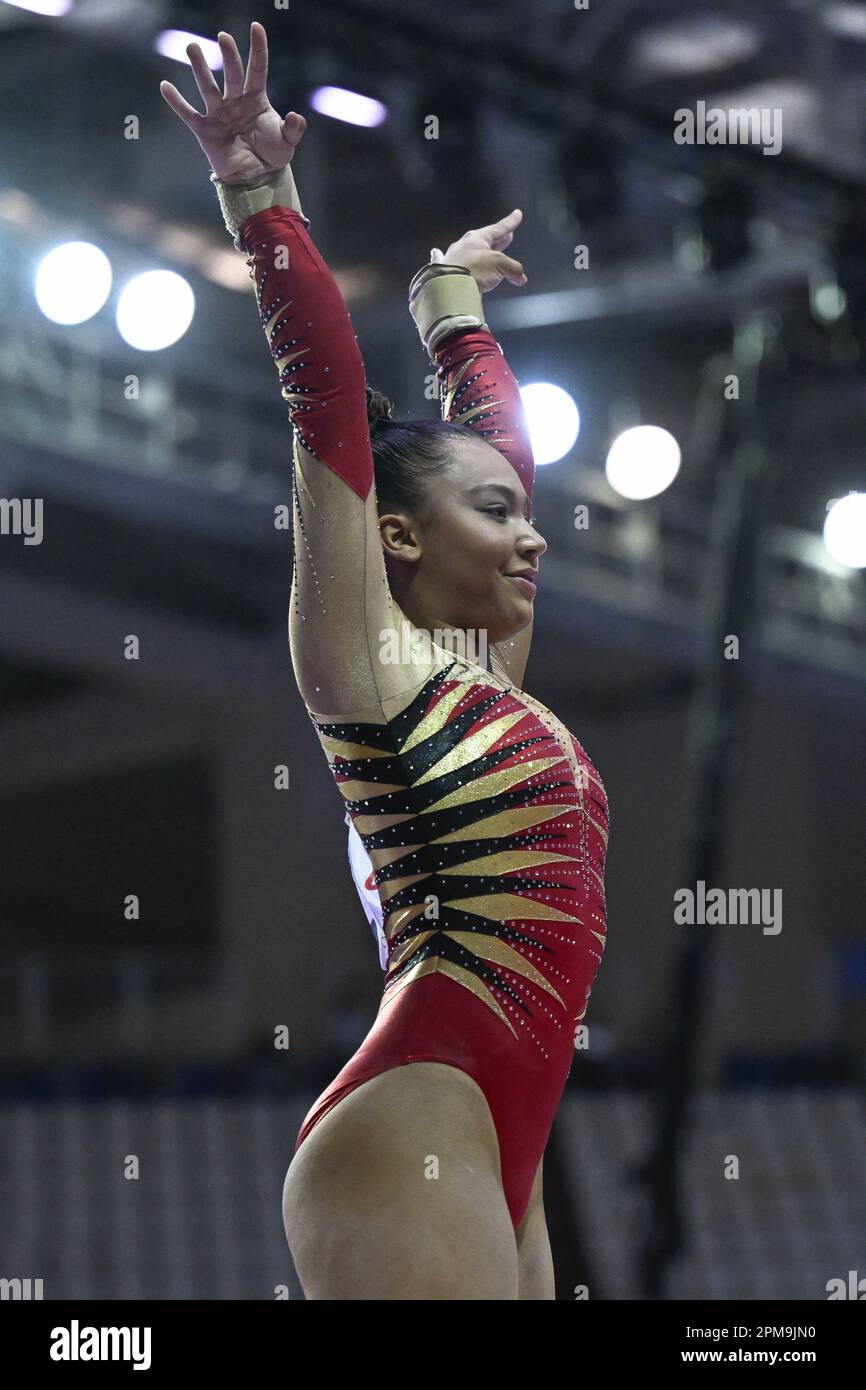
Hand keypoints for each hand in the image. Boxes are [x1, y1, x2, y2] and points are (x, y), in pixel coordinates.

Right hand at [159, 21, 306, 184]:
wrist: (257, 178)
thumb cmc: (272, 154)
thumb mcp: (288, 143)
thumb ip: (294, 129)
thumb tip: (295, 116)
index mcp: (257, 99)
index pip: (257, 69)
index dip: (258, 48)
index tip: (256, 27)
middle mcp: (236, 101)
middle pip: (232, 74)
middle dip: (229, 55)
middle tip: (224, 37)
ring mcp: (219, 114)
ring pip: (208, 87)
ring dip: (200, 68)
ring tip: (193, 48)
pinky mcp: (205, 130)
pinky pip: (188, 114)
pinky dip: (176, 102)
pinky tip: (165, 86)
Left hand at [431, 210, 527, 293]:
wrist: (450, 288)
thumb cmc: (474, 271)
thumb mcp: (501, 266)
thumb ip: (513, 269)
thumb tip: (520, 277)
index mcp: (477, 238)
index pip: (498, 228)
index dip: (510, 222)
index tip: (517, 214)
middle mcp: (464, 246)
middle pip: (485, 240)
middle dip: (498, 240)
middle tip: (507, 236)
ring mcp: (452, 258)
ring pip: (469, 252)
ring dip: (481, 253)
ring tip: (487, 253)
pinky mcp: (443, 272)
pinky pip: (442, 260)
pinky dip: (440, 256)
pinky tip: (435, 251)